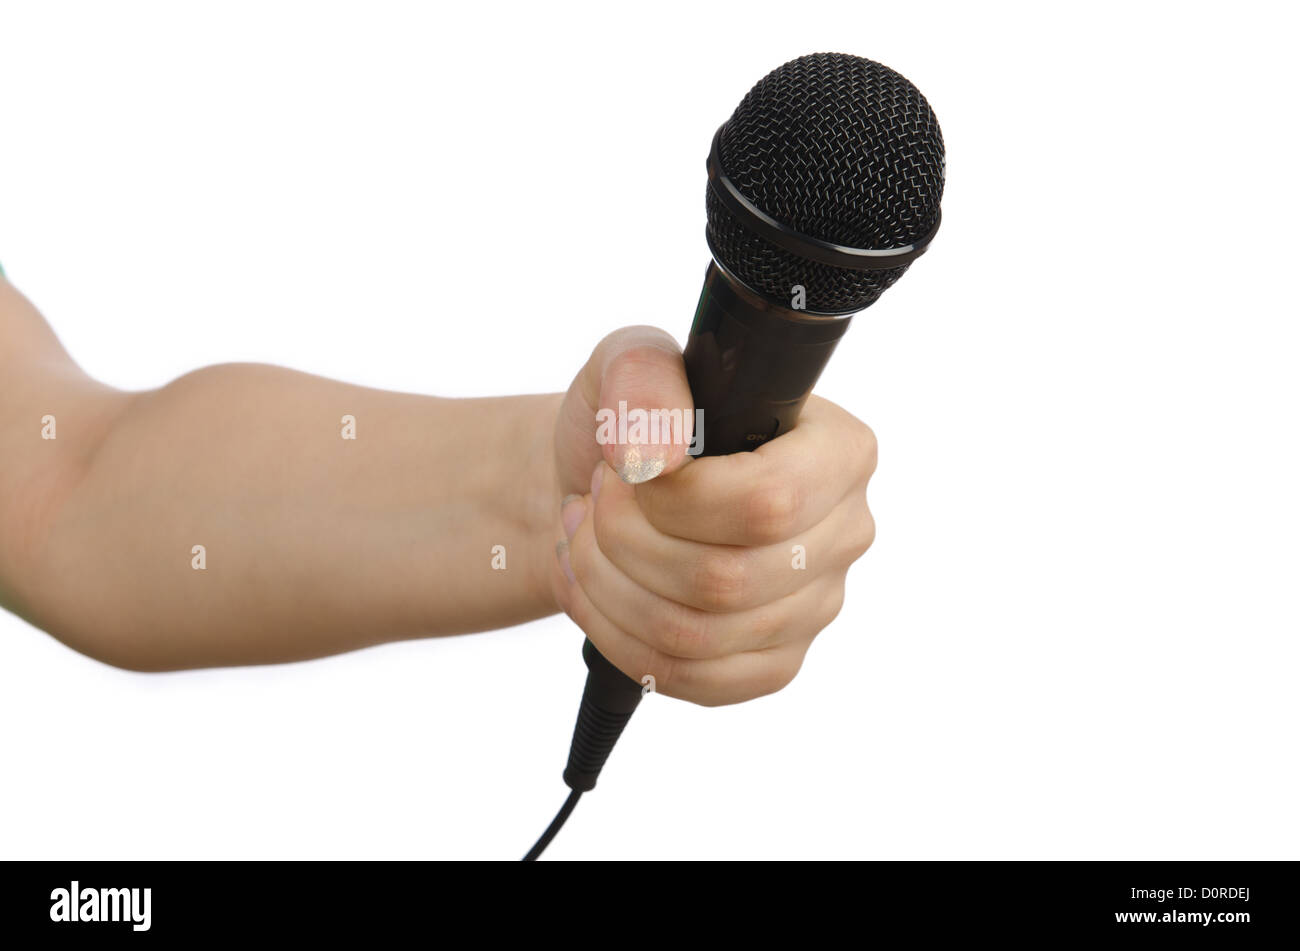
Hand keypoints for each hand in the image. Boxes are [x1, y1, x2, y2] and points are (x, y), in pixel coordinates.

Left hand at [547, 326, 876, 705]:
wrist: (605, 485)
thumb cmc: (637, 423)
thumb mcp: (628, 362)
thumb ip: (643, 380)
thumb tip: (654, 457)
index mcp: (838, 451)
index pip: (770, 501)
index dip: (677, 500)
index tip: (627, 467)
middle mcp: (843, 534)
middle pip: (725, 580)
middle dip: (624, 541)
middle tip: (594, 499)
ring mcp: (813, 609)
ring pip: (696, 637)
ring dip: (607, 587)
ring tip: (583, 537)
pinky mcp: (773, 664)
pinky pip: (690, 680)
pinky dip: (615, 635)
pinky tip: (594, 586)